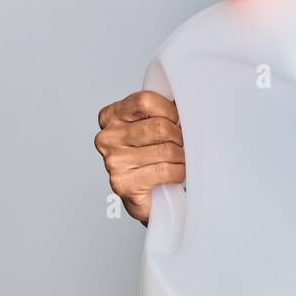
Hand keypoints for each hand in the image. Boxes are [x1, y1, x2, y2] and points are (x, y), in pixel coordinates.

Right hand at [94, 90, 185, 225]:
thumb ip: (163, 110)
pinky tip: (176, 173)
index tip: (177, 121)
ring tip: (179, 160)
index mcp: (111, 116)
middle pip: (159, 127)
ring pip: (166, 149)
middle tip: (181, 145)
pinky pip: (165, 170)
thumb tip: (189, 101)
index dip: (170, 111)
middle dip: (179, 137)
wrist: (145, 195)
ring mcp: (113, 161)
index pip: (145, 100)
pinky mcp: (123, 183)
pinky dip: (179, 172)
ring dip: (181, 157)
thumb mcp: (152, 125)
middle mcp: (107, 137)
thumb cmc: (151, 156)